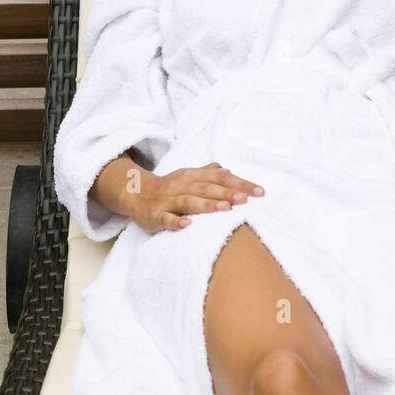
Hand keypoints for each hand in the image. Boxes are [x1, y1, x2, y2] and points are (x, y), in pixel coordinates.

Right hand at [128, 161, 264, 232]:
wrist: (135, 192)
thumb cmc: (169, 187)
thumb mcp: (188, 176)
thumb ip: (208, 174)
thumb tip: (228, 169)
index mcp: (193, 175)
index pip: (220, 177)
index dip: (240, 183)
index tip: (260, 192)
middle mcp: (183, 185)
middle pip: (208, 188)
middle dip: (228, 192)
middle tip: (246, 199)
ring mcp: (169, 200)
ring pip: (190, 201)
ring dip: (207, 204)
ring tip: (225, 208)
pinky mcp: (156, 215)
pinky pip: (167, 218)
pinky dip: (177, 221)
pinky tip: (188, 225)